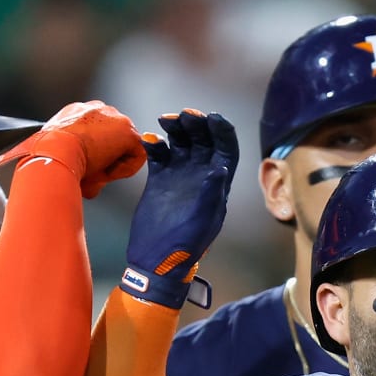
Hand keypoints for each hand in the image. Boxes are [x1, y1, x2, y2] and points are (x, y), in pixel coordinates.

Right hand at [0, 100, 145, 197]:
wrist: (53, 153)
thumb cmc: (49, 158)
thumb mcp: (59, 155)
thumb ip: (73, 160)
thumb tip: (85, 181)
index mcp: (75, 112)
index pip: (94, 133)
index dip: (92, 154)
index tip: (83, 167)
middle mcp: (95, 109)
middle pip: (111, 138)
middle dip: (104, 158)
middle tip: (90, 173)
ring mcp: (113, 118)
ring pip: (123, 146)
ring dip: (112, 163)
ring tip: (95, 174)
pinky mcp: (127, 132)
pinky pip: (136, 155)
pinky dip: (124, 169)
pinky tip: (106, 174)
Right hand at [121, 108, 238, 308]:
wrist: (156, 260)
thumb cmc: (184, 244)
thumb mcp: (202, 220)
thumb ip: (210, 193)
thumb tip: (220, 168)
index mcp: (217, 183)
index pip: (226, 149)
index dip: (222, 131)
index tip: (212, 117)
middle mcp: (200, 175)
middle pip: (203, 140)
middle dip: (196, 124)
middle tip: (184, 115)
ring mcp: (179, 175)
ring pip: (182, 142)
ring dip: (176, 129)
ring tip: (165, 121)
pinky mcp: (159, 179)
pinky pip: (159, 154)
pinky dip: (154, 144)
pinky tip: (148, 139)